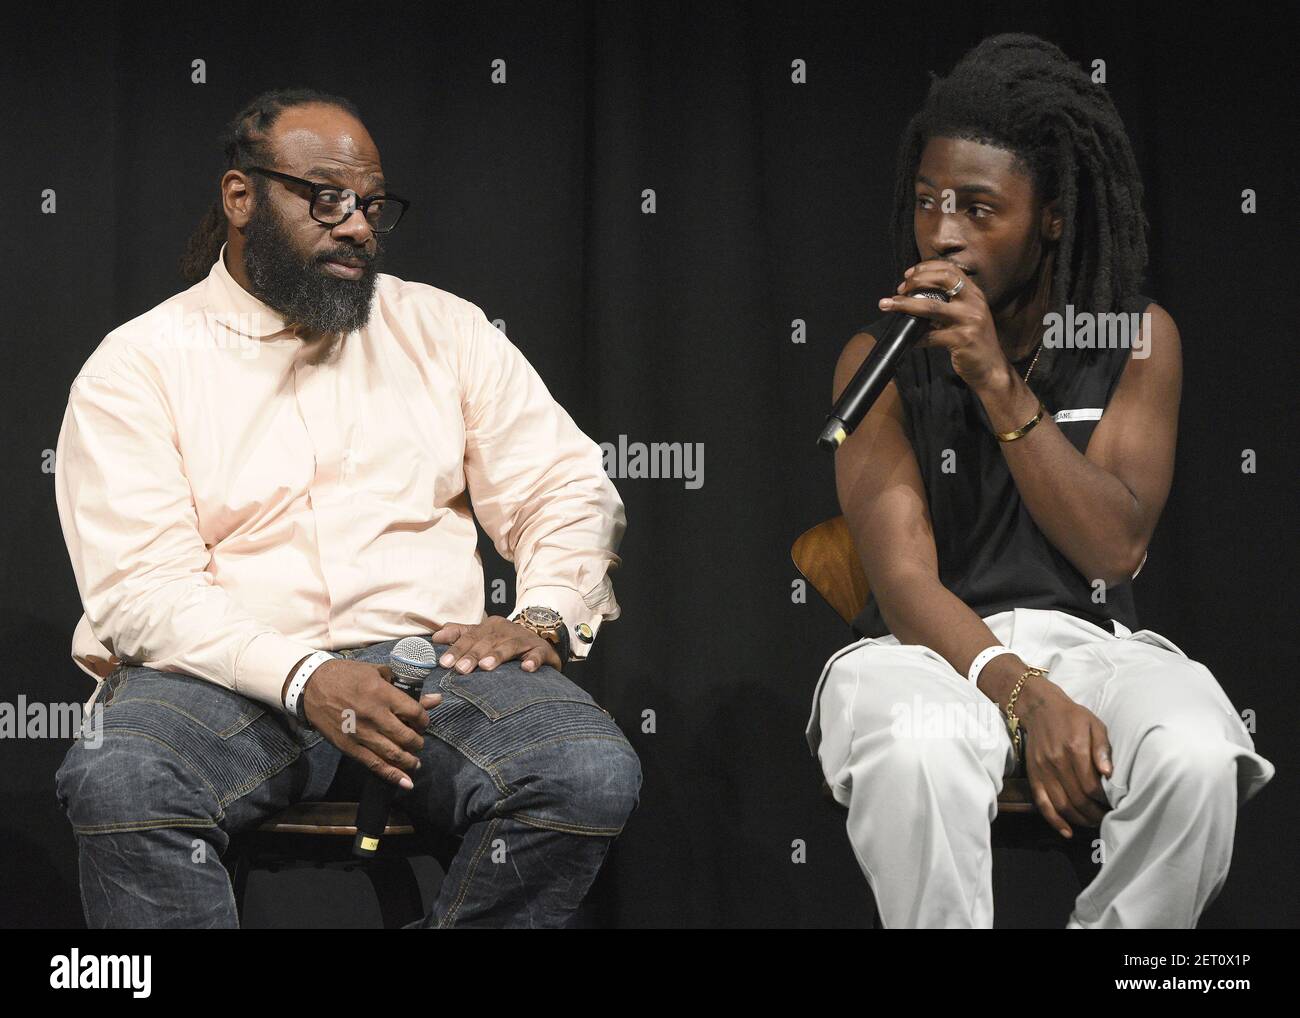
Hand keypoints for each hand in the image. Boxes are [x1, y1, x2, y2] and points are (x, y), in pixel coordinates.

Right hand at [300, 659, 441, 789]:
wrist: (310, 687)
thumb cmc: (346, 675)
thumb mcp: (378, 673)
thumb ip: (405, 687)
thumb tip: (434, 699)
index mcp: (383, 694)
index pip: (414, 713)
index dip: (424, 720)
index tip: (423, 722)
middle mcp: (375, 716)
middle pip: (407, 737)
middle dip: (418, 742)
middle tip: (418, 742)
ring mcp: (361, 734)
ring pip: (393, 754)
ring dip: (409, 761)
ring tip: (415, 763)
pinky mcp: (349, 747)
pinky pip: (374, 765)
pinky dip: (392, 776)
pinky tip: (406, 782)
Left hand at [432, 616, 562, 673]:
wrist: (541, 634)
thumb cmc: (505, 639)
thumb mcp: (482, 634)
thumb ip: (459, 634)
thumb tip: (435, 637)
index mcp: (489, 626)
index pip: (470, 636)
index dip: (456, 649)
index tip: (444, 663)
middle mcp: (506, 630)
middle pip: (487, 642)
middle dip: (472, 655)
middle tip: (460, 670)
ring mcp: (525, 639)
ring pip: (509, 647)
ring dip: (497, 656)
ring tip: (486, 667)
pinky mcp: (541, 650)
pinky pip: (537, 654)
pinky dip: (532, 660)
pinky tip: (526, 668)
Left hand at [878, 261, 1008, 391]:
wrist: (992, 369)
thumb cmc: (975, 343)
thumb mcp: (966, 317)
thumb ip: (948, 305)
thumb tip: (916, 298)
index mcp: (974, 294)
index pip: (950, 269)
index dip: (926, 267)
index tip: (908, 274)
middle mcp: (974, 302)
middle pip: (942, 279)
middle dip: (916, 280)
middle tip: (899, 289)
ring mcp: (969, 320)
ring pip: (931, 306)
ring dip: (905, 304)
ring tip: (888, 305)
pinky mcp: (962, 339)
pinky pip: (931, 336)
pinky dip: (915, 337)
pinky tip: (907, 340)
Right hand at [1016, 683, 1113, 837]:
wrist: (1040, 708)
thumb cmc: (1072, 717)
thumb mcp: (1095, 724)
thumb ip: (1102, 748)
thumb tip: (1108, 773)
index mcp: (1074, 749)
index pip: (1091, 786)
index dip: (1104, 801)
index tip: (1115, 805)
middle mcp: (1056, 762)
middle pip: (1078, 799)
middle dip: (1095, 814)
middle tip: (1107, 818)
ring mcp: (1043, 771)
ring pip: (1061, 805)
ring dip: (1079, 820)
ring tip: (1093, 823)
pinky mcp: (1033, 775)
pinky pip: (1042, 803)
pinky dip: (1054, 820)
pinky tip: (1067, 831)